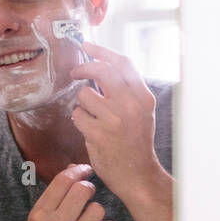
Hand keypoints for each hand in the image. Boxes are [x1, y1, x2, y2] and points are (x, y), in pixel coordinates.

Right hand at [17, 163, 117, 220]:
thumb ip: (56, 195)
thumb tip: (76, 168)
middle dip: (88, 190)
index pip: (63, 181)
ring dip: (96, 213)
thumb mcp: (40, 219)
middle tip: (86, 197)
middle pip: (84, 191)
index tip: (85, 170)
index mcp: (40, 216)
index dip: (78, 171)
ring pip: (98, 209)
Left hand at [70, 44, 165, 203]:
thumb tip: (102, 64)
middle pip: (101, 70)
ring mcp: (115, 119)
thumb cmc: (136, 142)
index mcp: (143, 97)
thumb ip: (127, 90)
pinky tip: (89, 129)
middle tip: (75, 72)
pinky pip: (77, 115)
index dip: (102, 51)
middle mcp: (131, 105)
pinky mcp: (99, 134)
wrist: (138, 175)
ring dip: (82, 103)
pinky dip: (79, 120)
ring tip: (91, 115)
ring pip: (84, 94)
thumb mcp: (141, 112)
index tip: (87, 45)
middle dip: (83, 68)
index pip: (122, 63)